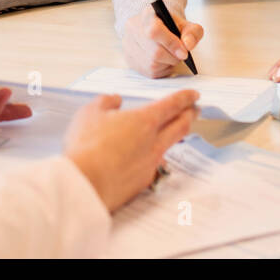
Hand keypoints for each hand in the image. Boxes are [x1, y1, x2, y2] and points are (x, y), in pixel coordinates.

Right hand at [63, 90, 199, 211]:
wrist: (86, 184)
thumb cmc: (87, 145)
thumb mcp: (90, 112)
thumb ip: (106, 102)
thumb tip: (115, 100)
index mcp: (144, 120)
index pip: (172, 105)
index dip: (185, 98)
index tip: (194, 95)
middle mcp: (154, 143)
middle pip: (181, 127)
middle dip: (190, 115)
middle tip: (194, 110)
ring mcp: (150, 165)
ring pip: (168, 147)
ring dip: (173, 137)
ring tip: (171, 133)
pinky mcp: (142, 183)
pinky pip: (153, 166)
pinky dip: (152, 158)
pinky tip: (144, 159)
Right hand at [120, 5, 202, 77]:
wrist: (157, 25)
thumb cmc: (171, 26)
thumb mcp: (186, 24)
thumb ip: (192, 33)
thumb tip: (188, 46)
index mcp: (147, 15)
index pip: (155, 31)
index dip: (171, 44)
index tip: (184, 53)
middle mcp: (133, 29)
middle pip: (155, 52)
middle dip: (172, 57)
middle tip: (180, 55)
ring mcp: (128, 45)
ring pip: (152, 64)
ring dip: (167, 64)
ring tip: (171, 56)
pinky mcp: (129, 59)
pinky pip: (149, 72)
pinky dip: (161, 69)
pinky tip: (163, 61)